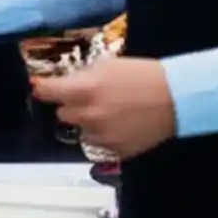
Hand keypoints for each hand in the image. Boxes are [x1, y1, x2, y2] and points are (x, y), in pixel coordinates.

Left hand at [31, 58, 175, 158]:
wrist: (177, 98)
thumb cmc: (144, 76)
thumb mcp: (110, 65)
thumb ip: (83, 76)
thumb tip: (64, 82)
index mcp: (85, 91)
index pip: (49, 92)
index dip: (43, 89)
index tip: (40, 88)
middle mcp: (89, 116)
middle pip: (63, 115)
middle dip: (72, 106)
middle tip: (90, 98)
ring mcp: (101, 137)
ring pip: (81, 132)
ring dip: (89, 122)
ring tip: (112, 111)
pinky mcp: (115, 151)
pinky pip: (99, 144)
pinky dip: (105, 135)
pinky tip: (122, 123)